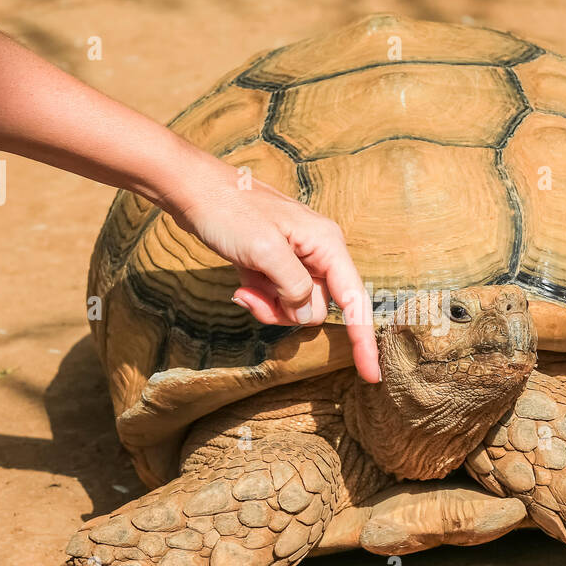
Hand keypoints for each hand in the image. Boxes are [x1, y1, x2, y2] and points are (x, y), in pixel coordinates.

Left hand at [160, 154, 380, 383]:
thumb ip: (293, 287)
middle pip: (318, 308)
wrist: (194, 190)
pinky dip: (259, 299)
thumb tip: (307, 313)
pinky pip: (277, 298)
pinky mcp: (276, 265)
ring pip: (295, 307)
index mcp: (327, 244)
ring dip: (268, 306)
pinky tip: (240, 283)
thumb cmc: (230, 212)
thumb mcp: (264, 251)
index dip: (363, 340)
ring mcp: (297, 259)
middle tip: (252, 294)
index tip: (372, 375)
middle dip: (286, 313)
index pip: (355, 301)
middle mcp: (319, 252)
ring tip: (243, 286)